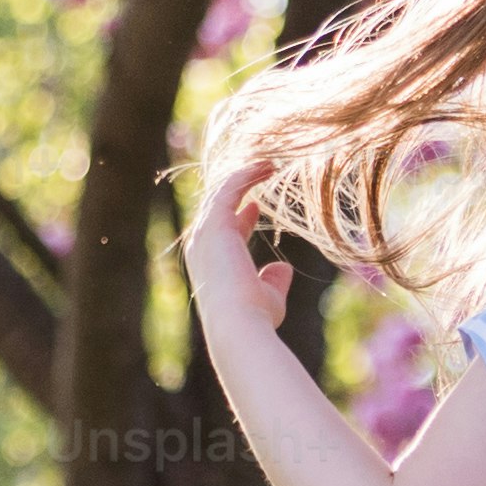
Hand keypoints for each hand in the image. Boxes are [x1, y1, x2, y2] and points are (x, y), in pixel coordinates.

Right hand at [182, 151, 287, 331]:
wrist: (239, 322)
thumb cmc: (254, 316)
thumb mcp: (269, 296)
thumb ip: (274, 280)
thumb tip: (284, 267)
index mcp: (208, 263)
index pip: (221, 233)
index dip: (239, 218)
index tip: (257, 206)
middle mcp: (200, 245)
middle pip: (217, 207)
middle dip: (237, 189)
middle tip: (262, 172)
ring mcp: (204, 232)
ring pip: (222, 192)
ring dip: (244, 175)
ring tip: (270, 162)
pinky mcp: (215, 222)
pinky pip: (228, 187)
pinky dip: (246, 174)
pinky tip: (267, 166)